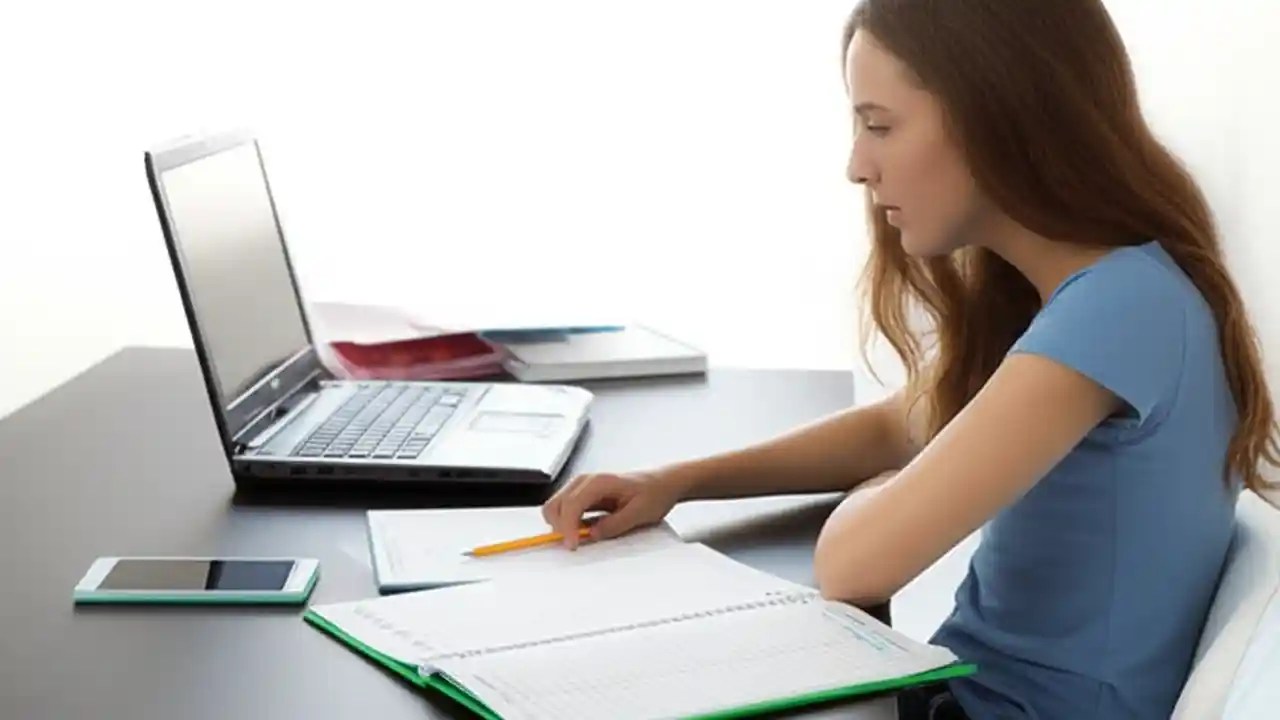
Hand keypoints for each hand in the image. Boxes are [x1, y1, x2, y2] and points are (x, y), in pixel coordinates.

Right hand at [541, 470, 687, 548]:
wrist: (662, 483)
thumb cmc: (654, 494)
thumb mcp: (640, 513)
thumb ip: (615, 524)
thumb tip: (592, 534)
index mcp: (600, 482)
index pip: (572, 504)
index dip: (568, 527)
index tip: (573, 545)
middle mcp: (586, 481)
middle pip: (556, 504)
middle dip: (559, 527)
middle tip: (574, 545)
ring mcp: (582, 487)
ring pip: (556, 506)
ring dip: (560, 525)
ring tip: (577, 539)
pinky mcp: (583, 495)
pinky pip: (565, 509)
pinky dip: (565, 522)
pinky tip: (580, 532)